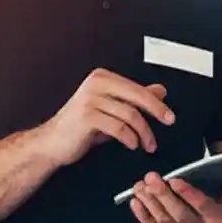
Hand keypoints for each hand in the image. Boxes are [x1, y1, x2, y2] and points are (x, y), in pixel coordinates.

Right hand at [36, 69, 174, 167]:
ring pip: (130, 114)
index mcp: (102, 78)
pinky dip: (129, 138)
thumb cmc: (79, 127)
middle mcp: (96, 84)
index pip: (137, 88)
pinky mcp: (87, 117)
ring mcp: (90, 99)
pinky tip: (132, 144)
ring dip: (143, 133)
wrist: (53, 143)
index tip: (169, 115)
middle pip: (136, 96)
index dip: (156, 102)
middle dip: (156, 111)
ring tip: (146, 144)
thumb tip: (159, 91)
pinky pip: (118, 127)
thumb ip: (133, 99)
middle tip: (168, 122)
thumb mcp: (111, 110)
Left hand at [129, 172, 221, 222]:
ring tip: (140, 185)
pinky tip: (134, 201)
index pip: (202, 207)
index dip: (188, 194)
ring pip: (164, 221)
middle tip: (151, 178)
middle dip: (163, 196)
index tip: (175, 179)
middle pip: (178, 215)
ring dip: (150, 203)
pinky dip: (143, 216)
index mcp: (220, 220)